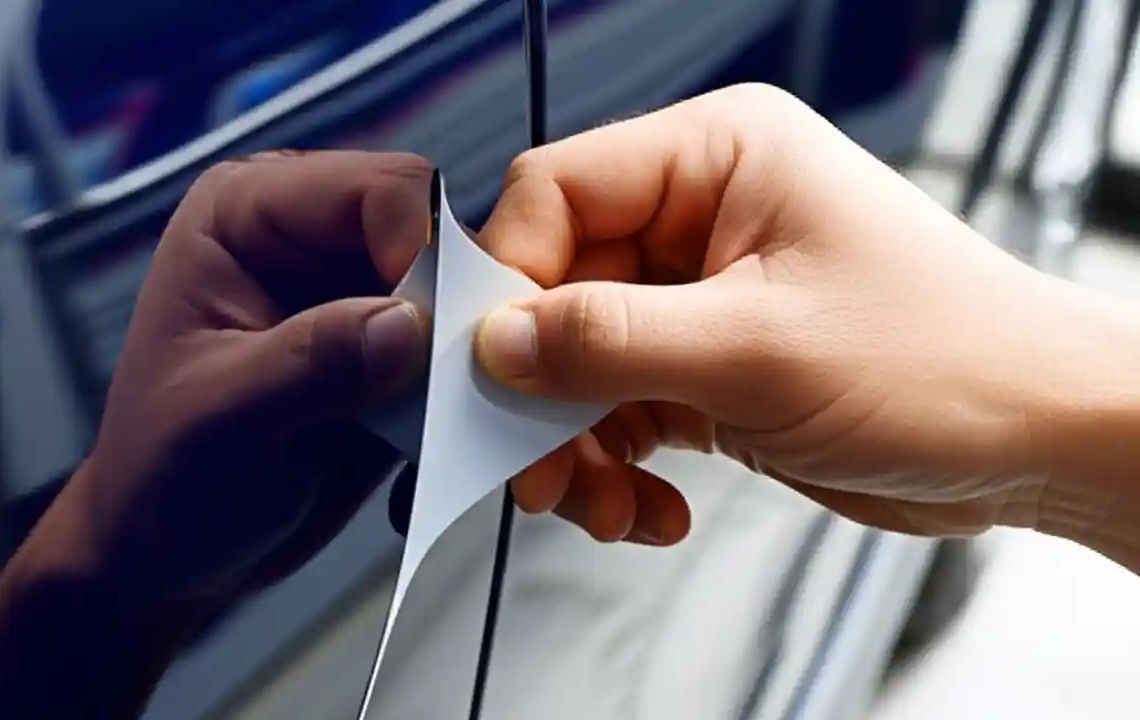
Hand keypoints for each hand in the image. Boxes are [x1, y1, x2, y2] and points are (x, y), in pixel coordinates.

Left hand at [47, 151, 431, 610]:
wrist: (172, 560)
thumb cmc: (163, 479)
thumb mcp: (224, 419)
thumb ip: (312, 363)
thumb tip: (409, 324)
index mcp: (249, 214)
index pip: (376, 189)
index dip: (419, 247)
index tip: (424, 333)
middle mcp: (311, 238)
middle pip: (435, 233)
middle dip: (453, 306)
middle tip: (450, 389)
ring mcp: (357, 296)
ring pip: (462, 297)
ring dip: (467, 361)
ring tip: (441, 429)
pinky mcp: (390, 356)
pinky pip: (461, 357)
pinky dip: (464, 401)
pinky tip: (432, 455)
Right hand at [472, 84, 1116, 543]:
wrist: (1039, 440)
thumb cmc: (949, 359)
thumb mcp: (758, 349)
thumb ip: (611, 341)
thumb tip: (500, 341)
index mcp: (718, 157)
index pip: (559, 192)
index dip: (511, 278)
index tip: (490, 362)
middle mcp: (703, 217)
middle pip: (560, 288)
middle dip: (544, 388)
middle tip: (537, 463)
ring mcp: (703, 296)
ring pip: (581, 360)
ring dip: (578, 444)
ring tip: (605, 503)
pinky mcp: (709, 365)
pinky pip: (621, 408)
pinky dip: (618, 466)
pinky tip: (650, 506)